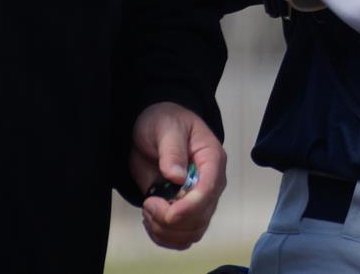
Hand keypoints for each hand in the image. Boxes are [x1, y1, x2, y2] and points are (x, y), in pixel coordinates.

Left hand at [128, 102, 226, 249]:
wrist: (154, 130)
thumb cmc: (164, 122)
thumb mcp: (166, 128)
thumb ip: (172, 150)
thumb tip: (177, 176)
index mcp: (212, 159)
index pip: (210, 190)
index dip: (190, 206)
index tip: (167, 211)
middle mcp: (211, 183)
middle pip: (200, 217)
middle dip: (171, 220)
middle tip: (148, 203)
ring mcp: (199, 200)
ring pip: (192, 233)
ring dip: (165, 230)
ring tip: (148, 209)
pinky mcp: (186, 211)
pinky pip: (181, 237)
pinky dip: (163, 236)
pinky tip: (150, 219)